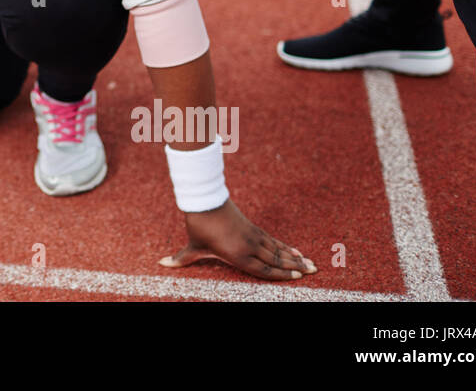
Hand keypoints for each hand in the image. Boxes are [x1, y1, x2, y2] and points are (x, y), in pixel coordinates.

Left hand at [159, 198, 316, 280]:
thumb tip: (161, 264)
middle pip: (276, 259)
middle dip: (295, 266)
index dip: (281, 274)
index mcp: (237, 255)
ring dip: (295, 256)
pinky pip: (272, 239)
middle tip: (314, 270)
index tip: (298, 276)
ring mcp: (252, 236)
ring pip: (278, 249)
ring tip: (312, 263)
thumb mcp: (192, 246)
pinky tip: (294, 250)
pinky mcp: (252, 227)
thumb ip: (181, 259)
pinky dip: (285, 246)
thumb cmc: (199, 225)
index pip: (263, 269)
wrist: (204, 199)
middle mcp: (249, 246)